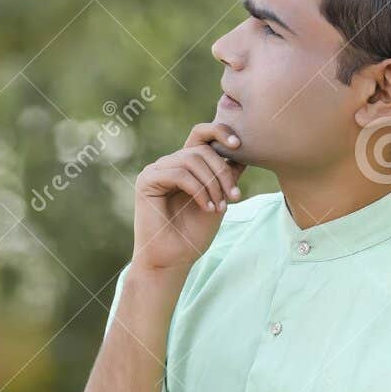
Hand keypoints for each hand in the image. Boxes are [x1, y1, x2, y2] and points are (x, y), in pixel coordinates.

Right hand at [130, 122, 245, 275]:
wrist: (173, 260)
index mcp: (185, 165)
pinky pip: (178, 173)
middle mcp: (169, 164)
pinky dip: (198, 190)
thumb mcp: (220, 199)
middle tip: (235, 196)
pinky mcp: (146, 181)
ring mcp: (156, 170)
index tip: (239, 145)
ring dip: (212, 183)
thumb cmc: (194, 233)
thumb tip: (244, 153)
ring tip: (220, 207)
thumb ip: (227, 175)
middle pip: (201, 149)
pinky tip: (207, 208)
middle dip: (222, 171)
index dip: (220, 131)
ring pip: (191, 160)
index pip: (201, 135)